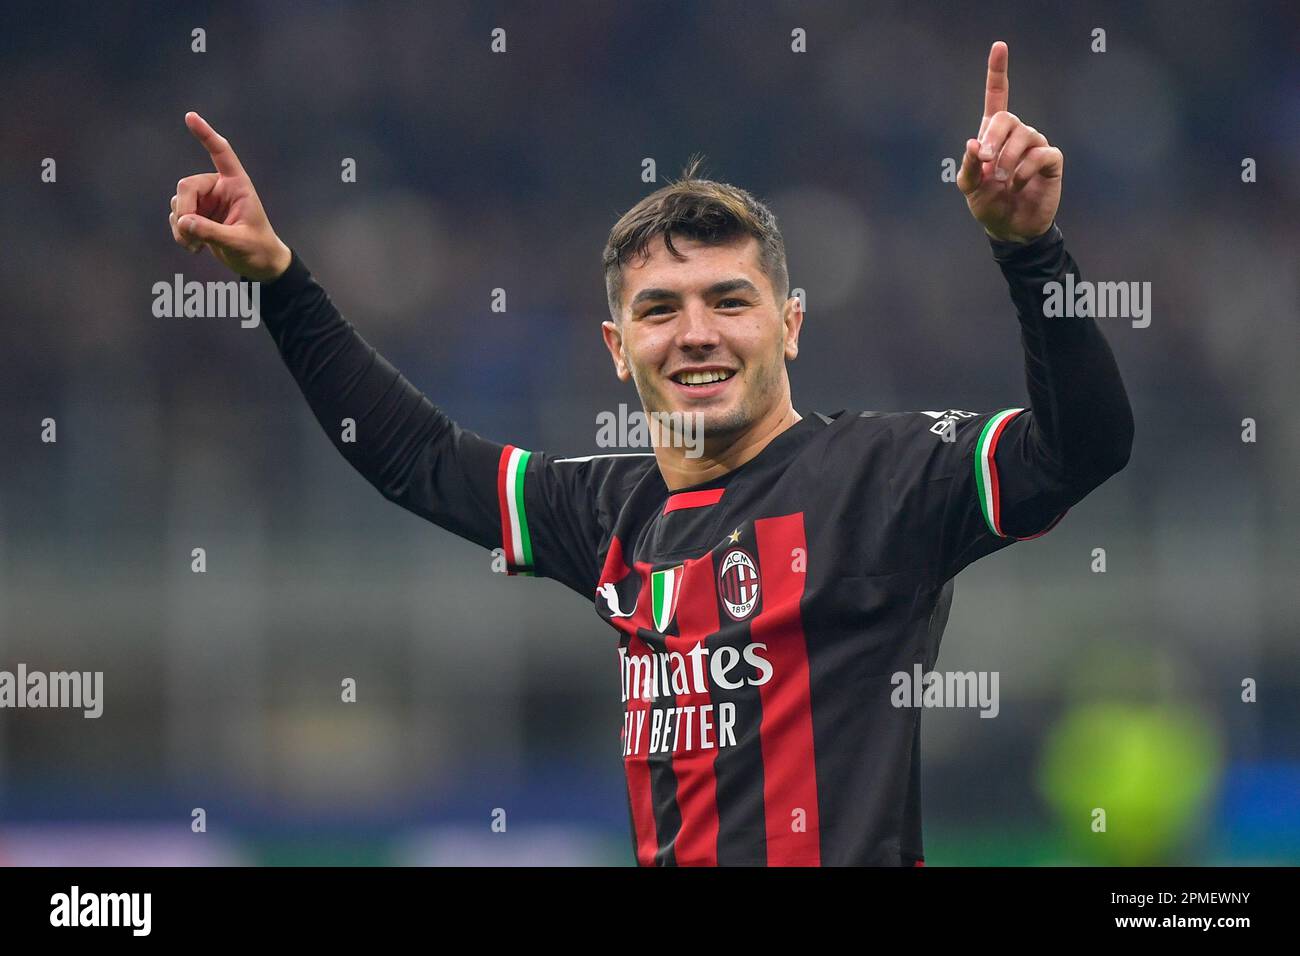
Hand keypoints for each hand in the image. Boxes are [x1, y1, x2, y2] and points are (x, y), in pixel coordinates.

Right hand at [168, 112, 291, 280]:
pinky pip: (178, 217)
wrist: (259, 266)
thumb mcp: (238, 242)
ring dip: (181, 227)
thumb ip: (212, 232)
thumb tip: (183, 222)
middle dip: (184, 211)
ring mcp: (207, 201)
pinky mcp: (198, 215)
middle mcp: (220, 188)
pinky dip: (181, 233)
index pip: (222, 154)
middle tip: (189, 236)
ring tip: (195, 246)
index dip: (206, 135)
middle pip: (187, 186)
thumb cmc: (258, 249)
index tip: (190, 117)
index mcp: (237, 185)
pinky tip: (194, 248)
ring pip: (179, 203)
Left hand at [957, 41, 1062, 242]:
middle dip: (993, 138)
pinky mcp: (1051, 161)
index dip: (998, 72)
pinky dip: (1024, 170)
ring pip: (1025, 135)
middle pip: (1007, 118)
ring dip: (1008, 158)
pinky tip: (1017, 185)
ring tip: (1002, 179)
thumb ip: (968, 167)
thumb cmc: (989, 205)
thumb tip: (973, 144)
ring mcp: (1035, 146)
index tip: (999, 46)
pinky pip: (1041, 154)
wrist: (1010, 229)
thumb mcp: (969, 188)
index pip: (997, 97)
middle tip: (985, 161)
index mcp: (993, 136)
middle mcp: (1016, 135)